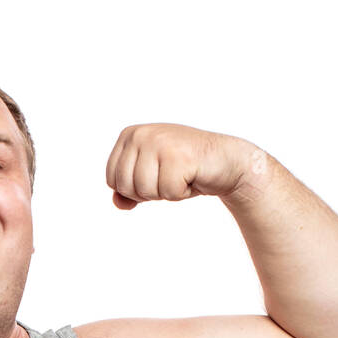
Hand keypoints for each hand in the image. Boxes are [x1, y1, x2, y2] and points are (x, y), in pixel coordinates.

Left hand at [105, 123, 255, 209]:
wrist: (225, 161)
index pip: (112, 179)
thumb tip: (118, 203)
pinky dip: (182, 193)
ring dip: (166, 192)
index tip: (155, 176)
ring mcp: (160, 142)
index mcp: (130, 135)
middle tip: (170, 177)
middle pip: (125, 186)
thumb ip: (128, 190)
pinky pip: (168, 192)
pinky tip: (192, 177)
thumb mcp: (151, 178)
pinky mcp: (178, 155)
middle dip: (149, 192)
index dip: (133, 189)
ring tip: (181, 175)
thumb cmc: (185, 170)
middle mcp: (142, 134)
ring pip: (145, 191)